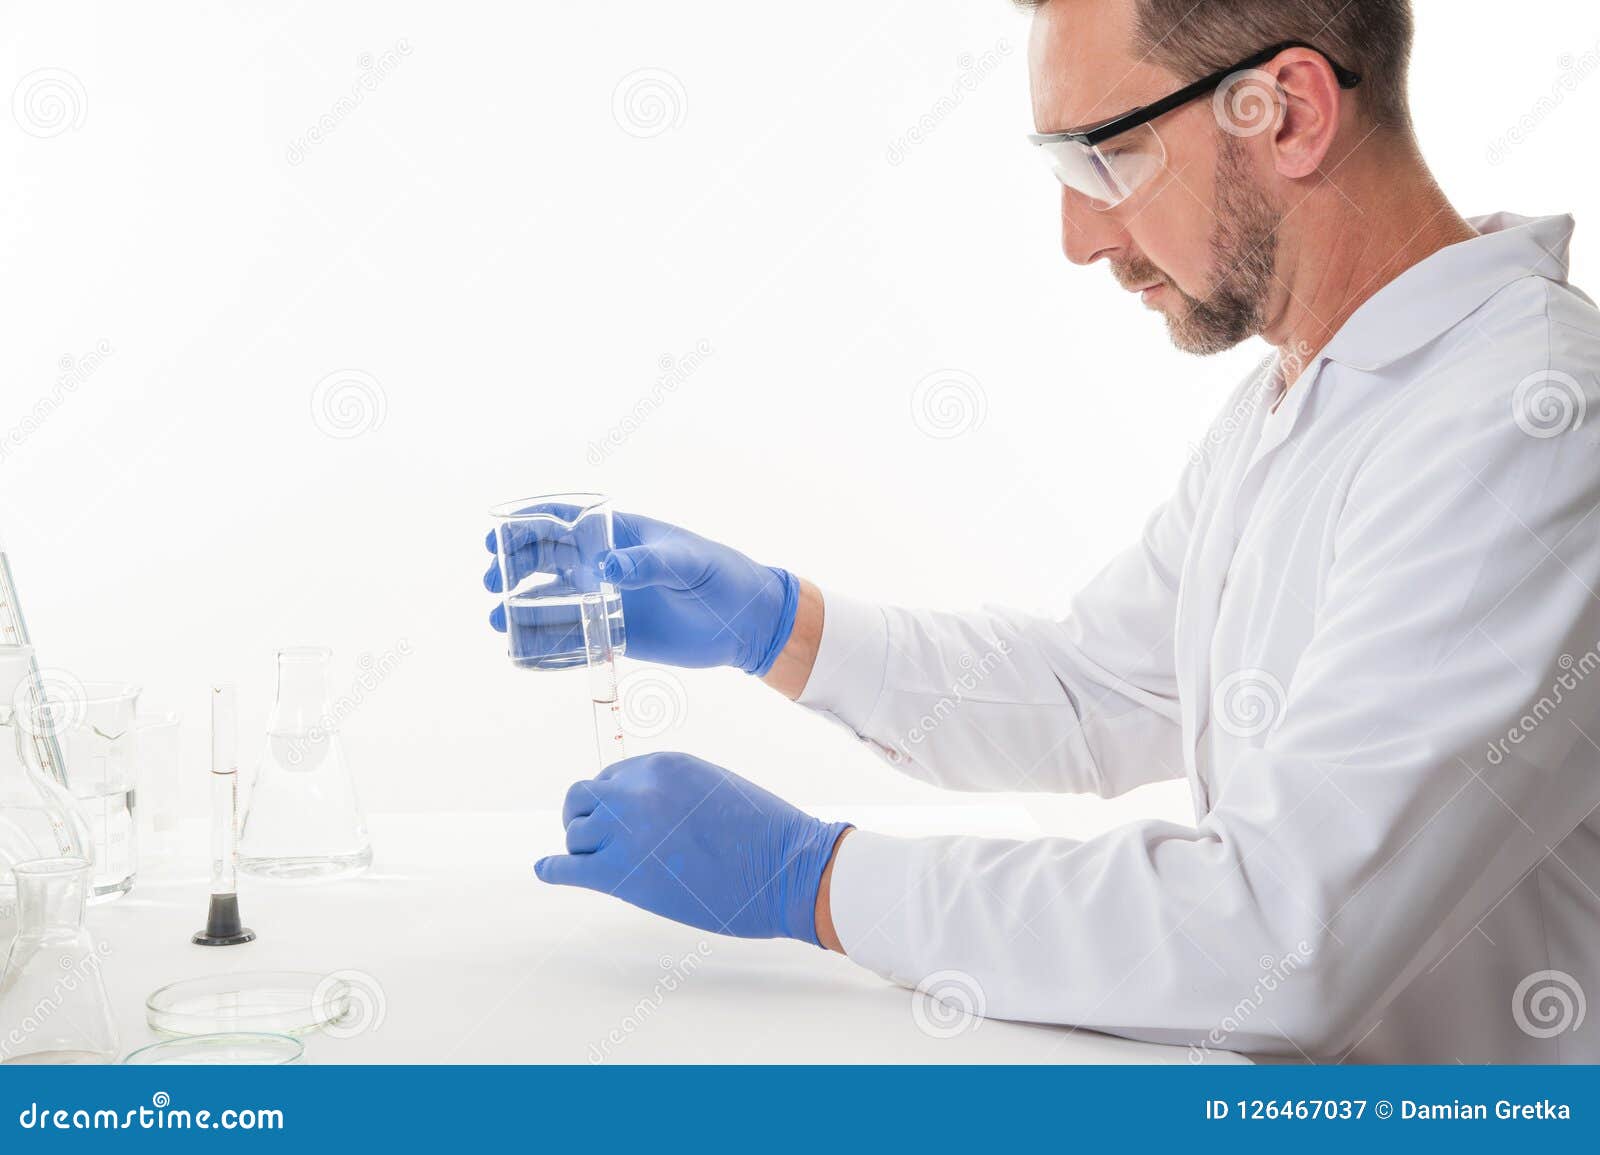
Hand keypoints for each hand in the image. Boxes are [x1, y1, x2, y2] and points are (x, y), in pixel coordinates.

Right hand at [484, 510, 799, 674]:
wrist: (746, 623)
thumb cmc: (722, 577)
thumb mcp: (689, 563)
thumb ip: (649, 563)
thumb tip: (607, 566)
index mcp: (621, 534)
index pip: (566, 520)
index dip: (529, 523)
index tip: (499, 535)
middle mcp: (606, 563)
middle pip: (547, 559)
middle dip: (514, 565)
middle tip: (494, 581)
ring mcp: (607, 599)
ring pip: (553, 599)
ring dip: (522, 606)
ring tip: (497, 619)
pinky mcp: (615, 633)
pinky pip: (573, 636)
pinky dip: (546, 641)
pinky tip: (522, 648)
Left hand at [536, 752, 851, 944]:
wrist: (786, 868)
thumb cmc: (765, 833)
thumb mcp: (715, 788)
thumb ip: (675, 792)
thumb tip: (648, 811)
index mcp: (662, 765)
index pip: (613, 775)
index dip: (612, 799)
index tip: (617, 819)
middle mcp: (636, 791)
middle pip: (583, 797)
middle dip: (586, 816)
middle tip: (596, 838)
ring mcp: (626, 832)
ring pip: (575, 833)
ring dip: (581, 847)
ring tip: (591, 862)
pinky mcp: (622, 875)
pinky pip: (567, 867)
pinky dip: (552, 869)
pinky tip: (546, 870)